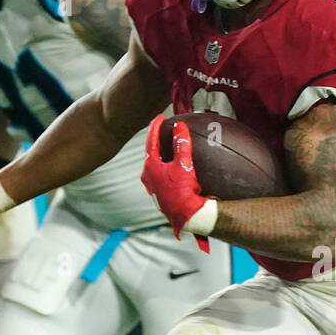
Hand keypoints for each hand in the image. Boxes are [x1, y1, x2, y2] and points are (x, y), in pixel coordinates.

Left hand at [141, 114, 213, 250]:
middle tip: (162, 130)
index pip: (151, 140)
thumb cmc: (183, 192)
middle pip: (151, 153)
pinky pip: (162, 176)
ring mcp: (154, 187)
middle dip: (156, 141)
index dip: (155, 127)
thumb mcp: (183, 164)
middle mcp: (148, 177)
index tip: (160, 117)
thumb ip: (181, 143)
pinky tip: (176, 170)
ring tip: (169, 148)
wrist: (187, 216)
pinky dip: (167, 168)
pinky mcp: (161, 195)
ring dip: (162, 155)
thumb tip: (180, 126)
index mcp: (150, 167)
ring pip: (155, 166)